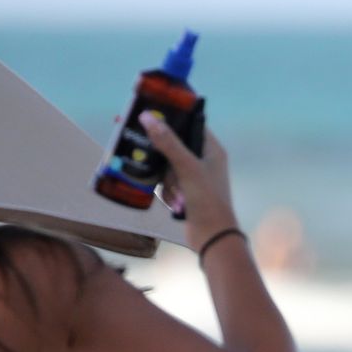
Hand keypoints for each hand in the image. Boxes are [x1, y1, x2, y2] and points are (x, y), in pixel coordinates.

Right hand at [139, 114, 236, 243]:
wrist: (213, 237)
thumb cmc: (207, 199)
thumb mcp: (187, 167)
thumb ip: (168, 142)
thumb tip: (147, 117)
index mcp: (211, 149)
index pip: (189, 124)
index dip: (169, 118)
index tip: (147, 113)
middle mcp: (204, 160)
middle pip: (174, 146)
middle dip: (161, 155)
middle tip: (138, 146)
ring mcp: (195, 178)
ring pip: (168, 167)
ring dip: (166, 180)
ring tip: (173, 191)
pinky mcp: (186, 193)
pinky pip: (168, 184)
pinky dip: (168, 193)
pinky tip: (174, 203)